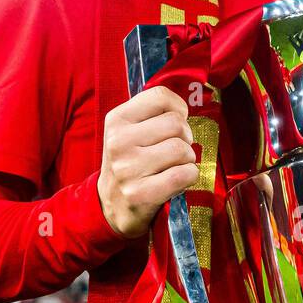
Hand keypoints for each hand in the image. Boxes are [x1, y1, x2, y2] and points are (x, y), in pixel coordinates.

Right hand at [97, 88, 199, 239]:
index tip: (175, 123)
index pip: (161, 97)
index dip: (178, 109)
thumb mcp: (129, 131)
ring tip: (174, 166)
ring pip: (182, 149)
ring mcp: (128, 169)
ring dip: (188, 159)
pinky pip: (184, 174)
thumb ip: (152, 114)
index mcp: (117, 120)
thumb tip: (184, 108)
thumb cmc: (130, 163)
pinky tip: (177, 181)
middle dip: (185, 137)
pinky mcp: (141, 193)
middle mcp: (119, 141)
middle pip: (176, 124)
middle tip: (176, 150)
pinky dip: (190, 176)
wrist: (112, 205)